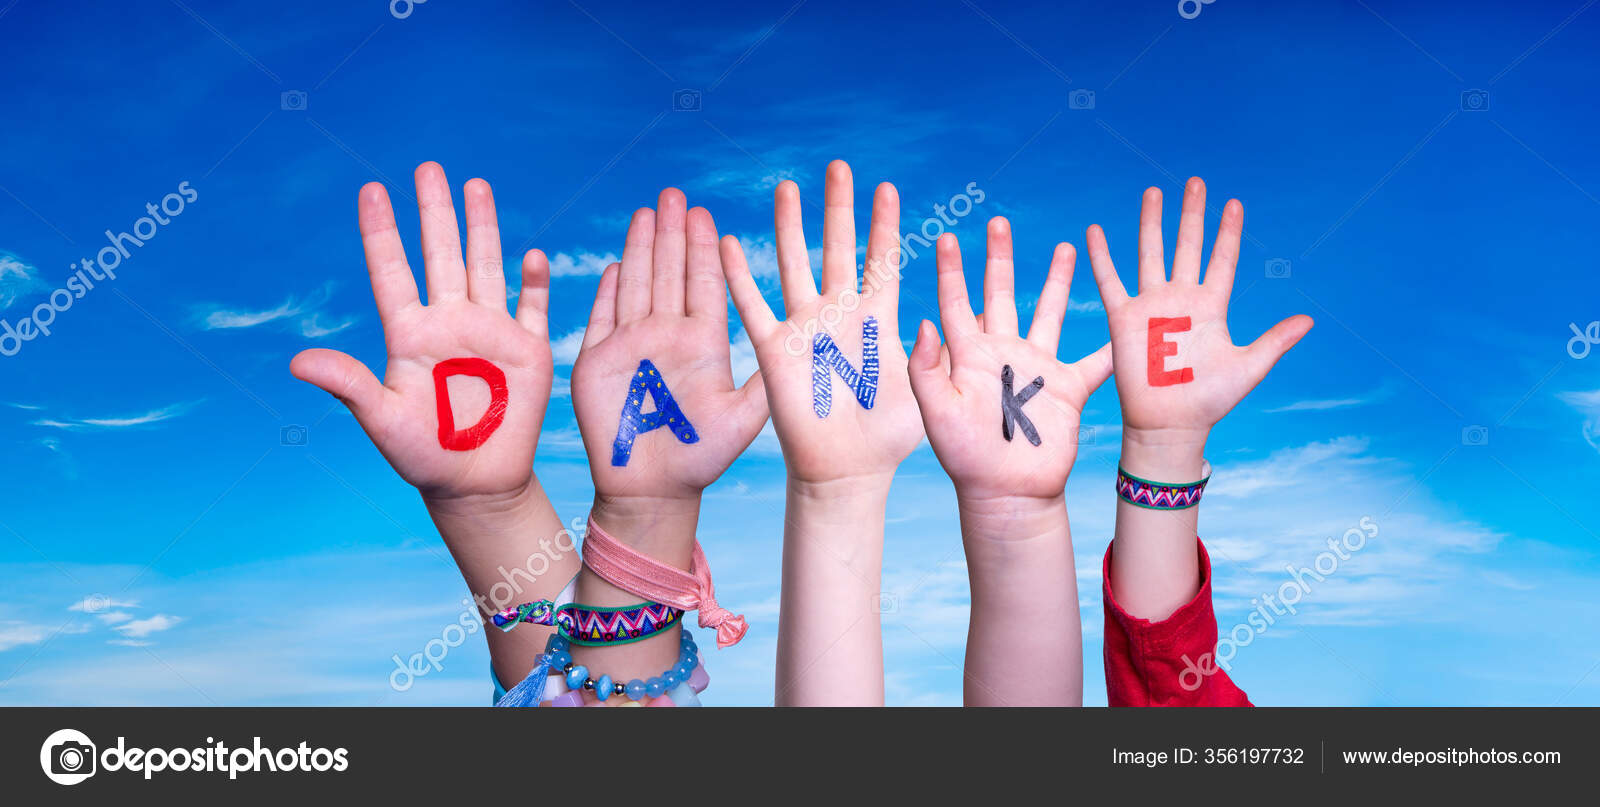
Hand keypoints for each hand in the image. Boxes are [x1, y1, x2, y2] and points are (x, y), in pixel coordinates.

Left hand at [290, 162, 552, 503]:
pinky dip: (533, 282)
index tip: (372, 190)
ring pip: (485, 266)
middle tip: (428, 167)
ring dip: (482, 227)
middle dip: (435, 211)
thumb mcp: (381, 420)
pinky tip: (531, 255)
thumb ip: (348, 385)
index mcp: (410, 334)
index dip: (382, 232)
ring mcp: (489, 333)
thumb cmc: (423, 456)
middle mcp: (448, 323)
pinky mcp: (527, 351)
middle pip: (440, 255)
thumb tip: (296, 362)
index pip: (392, 271)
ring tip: (476, 185)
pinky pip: (532, 307)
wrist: (475, 485)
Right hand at [570, 189, 767, 504]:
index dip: (701, 247)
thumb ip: (767, 380)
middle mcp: (667, 336)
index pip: (703, 283)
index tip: (704, 213)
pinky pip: (602, 316)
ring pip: (637, 284)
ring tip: (646, 211)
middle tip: (674, 194)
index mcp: (703, 342)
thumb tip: (802, 345)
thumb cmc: (702, 459)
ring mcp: (630, 345)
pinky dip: (607, 290)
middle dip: (671, 233)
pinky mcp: (596, 362)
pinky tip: (615, 263)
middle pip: (669, 273)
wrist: (653, 490)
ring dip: (641, 248)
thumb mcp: (745, 417)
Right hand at [719, 160, 923, 486]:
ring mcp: (805, 329)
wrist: (847, 470)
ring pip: (794, 264)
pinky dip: (737, 277)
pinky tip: (724, 242)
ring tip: (787, 186)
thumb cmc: (889, 437)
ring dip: (790, 226)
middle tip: (838, 167)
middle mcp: (839, 314)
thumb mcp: (925, 393)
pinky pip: (751, 308)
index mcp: (877, 319)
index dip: (884, 224)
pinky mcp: (774, 353)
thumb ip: (930, 358)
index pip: (882, 259)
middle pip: (837, 248)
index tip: (885, 186)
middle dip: (838, 207)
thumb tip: (936, 322)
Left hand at [907, 218, 1111, 501]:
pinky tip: (1129, 318)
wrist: (1007, 494)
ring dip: (1058, 281)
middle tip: (999, 221)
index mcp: (969, 356)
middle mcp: (1002, 354)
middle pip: (1001, 294)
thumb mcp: (938, 413)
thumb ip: (929, 369)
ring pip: (1050, 312)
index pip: (957, 302)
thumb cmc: (966, 458)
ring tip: (1067, 246)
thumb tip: (925, 321)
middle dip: (1000, 258)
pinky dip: (1114, 342)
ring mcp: (1036, 369)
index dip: (952, 271)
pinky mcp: (1068, 389)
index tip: (947, 237)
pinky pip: (1098, 359)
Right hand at [1085, 178, 1312, 455]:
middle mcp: (1181, 300)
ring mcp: (1151, 306)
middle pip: (1187, 246)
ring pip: (1150, 253)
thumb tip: (1310, 320)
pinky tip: (1094, 231)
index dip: (1227, 233)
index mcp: (1211, 307)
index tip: (1234, 204)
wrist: (1170, 425)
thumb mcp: (1249, 367)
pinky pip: (1109, 281)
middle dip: (1191, 214)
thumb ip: (1275, 340)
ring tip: (1153, 191)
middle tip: (1195, 182)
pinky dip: (1101, 256)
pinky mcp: (1123, 318)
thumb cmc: (1210, 401)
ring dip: (1151, 222)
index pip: (1221, 259)